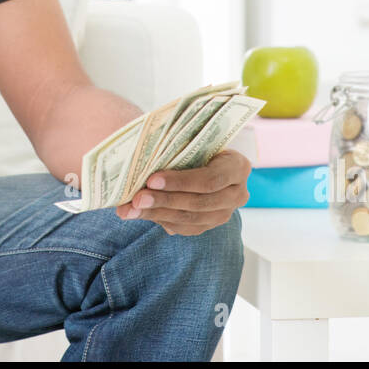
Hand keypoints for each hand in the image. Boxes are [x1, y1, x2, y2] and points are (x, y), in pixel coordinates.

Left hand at [114, 149, 251, 235]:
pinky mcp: (209, 224)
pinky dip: (159, 220)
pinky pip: (184, 228)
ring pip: (190, 219)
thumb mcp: (194, 141)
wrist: (205, 158)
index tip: (152, 179)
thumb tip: (143, 160)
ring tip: (130, 210)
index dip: (180, 182)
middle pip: (199, 202)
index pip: (210, 180)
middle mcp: (238, 193)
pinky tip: (139, 214)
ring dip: (156, 214)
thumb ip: (178, 149)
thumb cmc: (196, 143)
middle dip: (164, 201)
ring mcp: (225, 213)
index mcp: (238, 167)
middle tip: (137, 198)